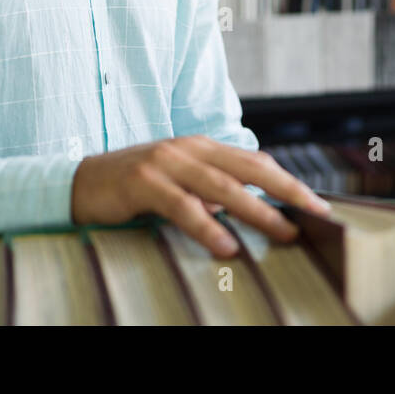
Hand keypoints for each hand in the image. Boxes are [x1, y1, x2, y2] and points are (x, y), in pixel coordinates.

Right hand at [70, 136, 330, 256]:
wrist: (78, 183)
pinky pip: (182, 207)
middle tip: (315, 213)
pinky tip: (225, 246)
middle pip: (249, 168)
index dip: (288, 181)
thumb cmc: (134, 188)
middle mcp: (188, 148)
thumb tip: (256, 213)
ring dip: (256, 211)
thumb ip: (212, 193)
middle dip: (286, 190)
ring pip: (221, 186)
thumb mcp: (180, 185)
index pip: (255, 161)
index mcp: (202, 147)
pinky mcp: (142, 182)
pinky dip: (207, 226)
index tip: (316, 204)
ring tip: (283, 232)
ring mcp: (165, 162)